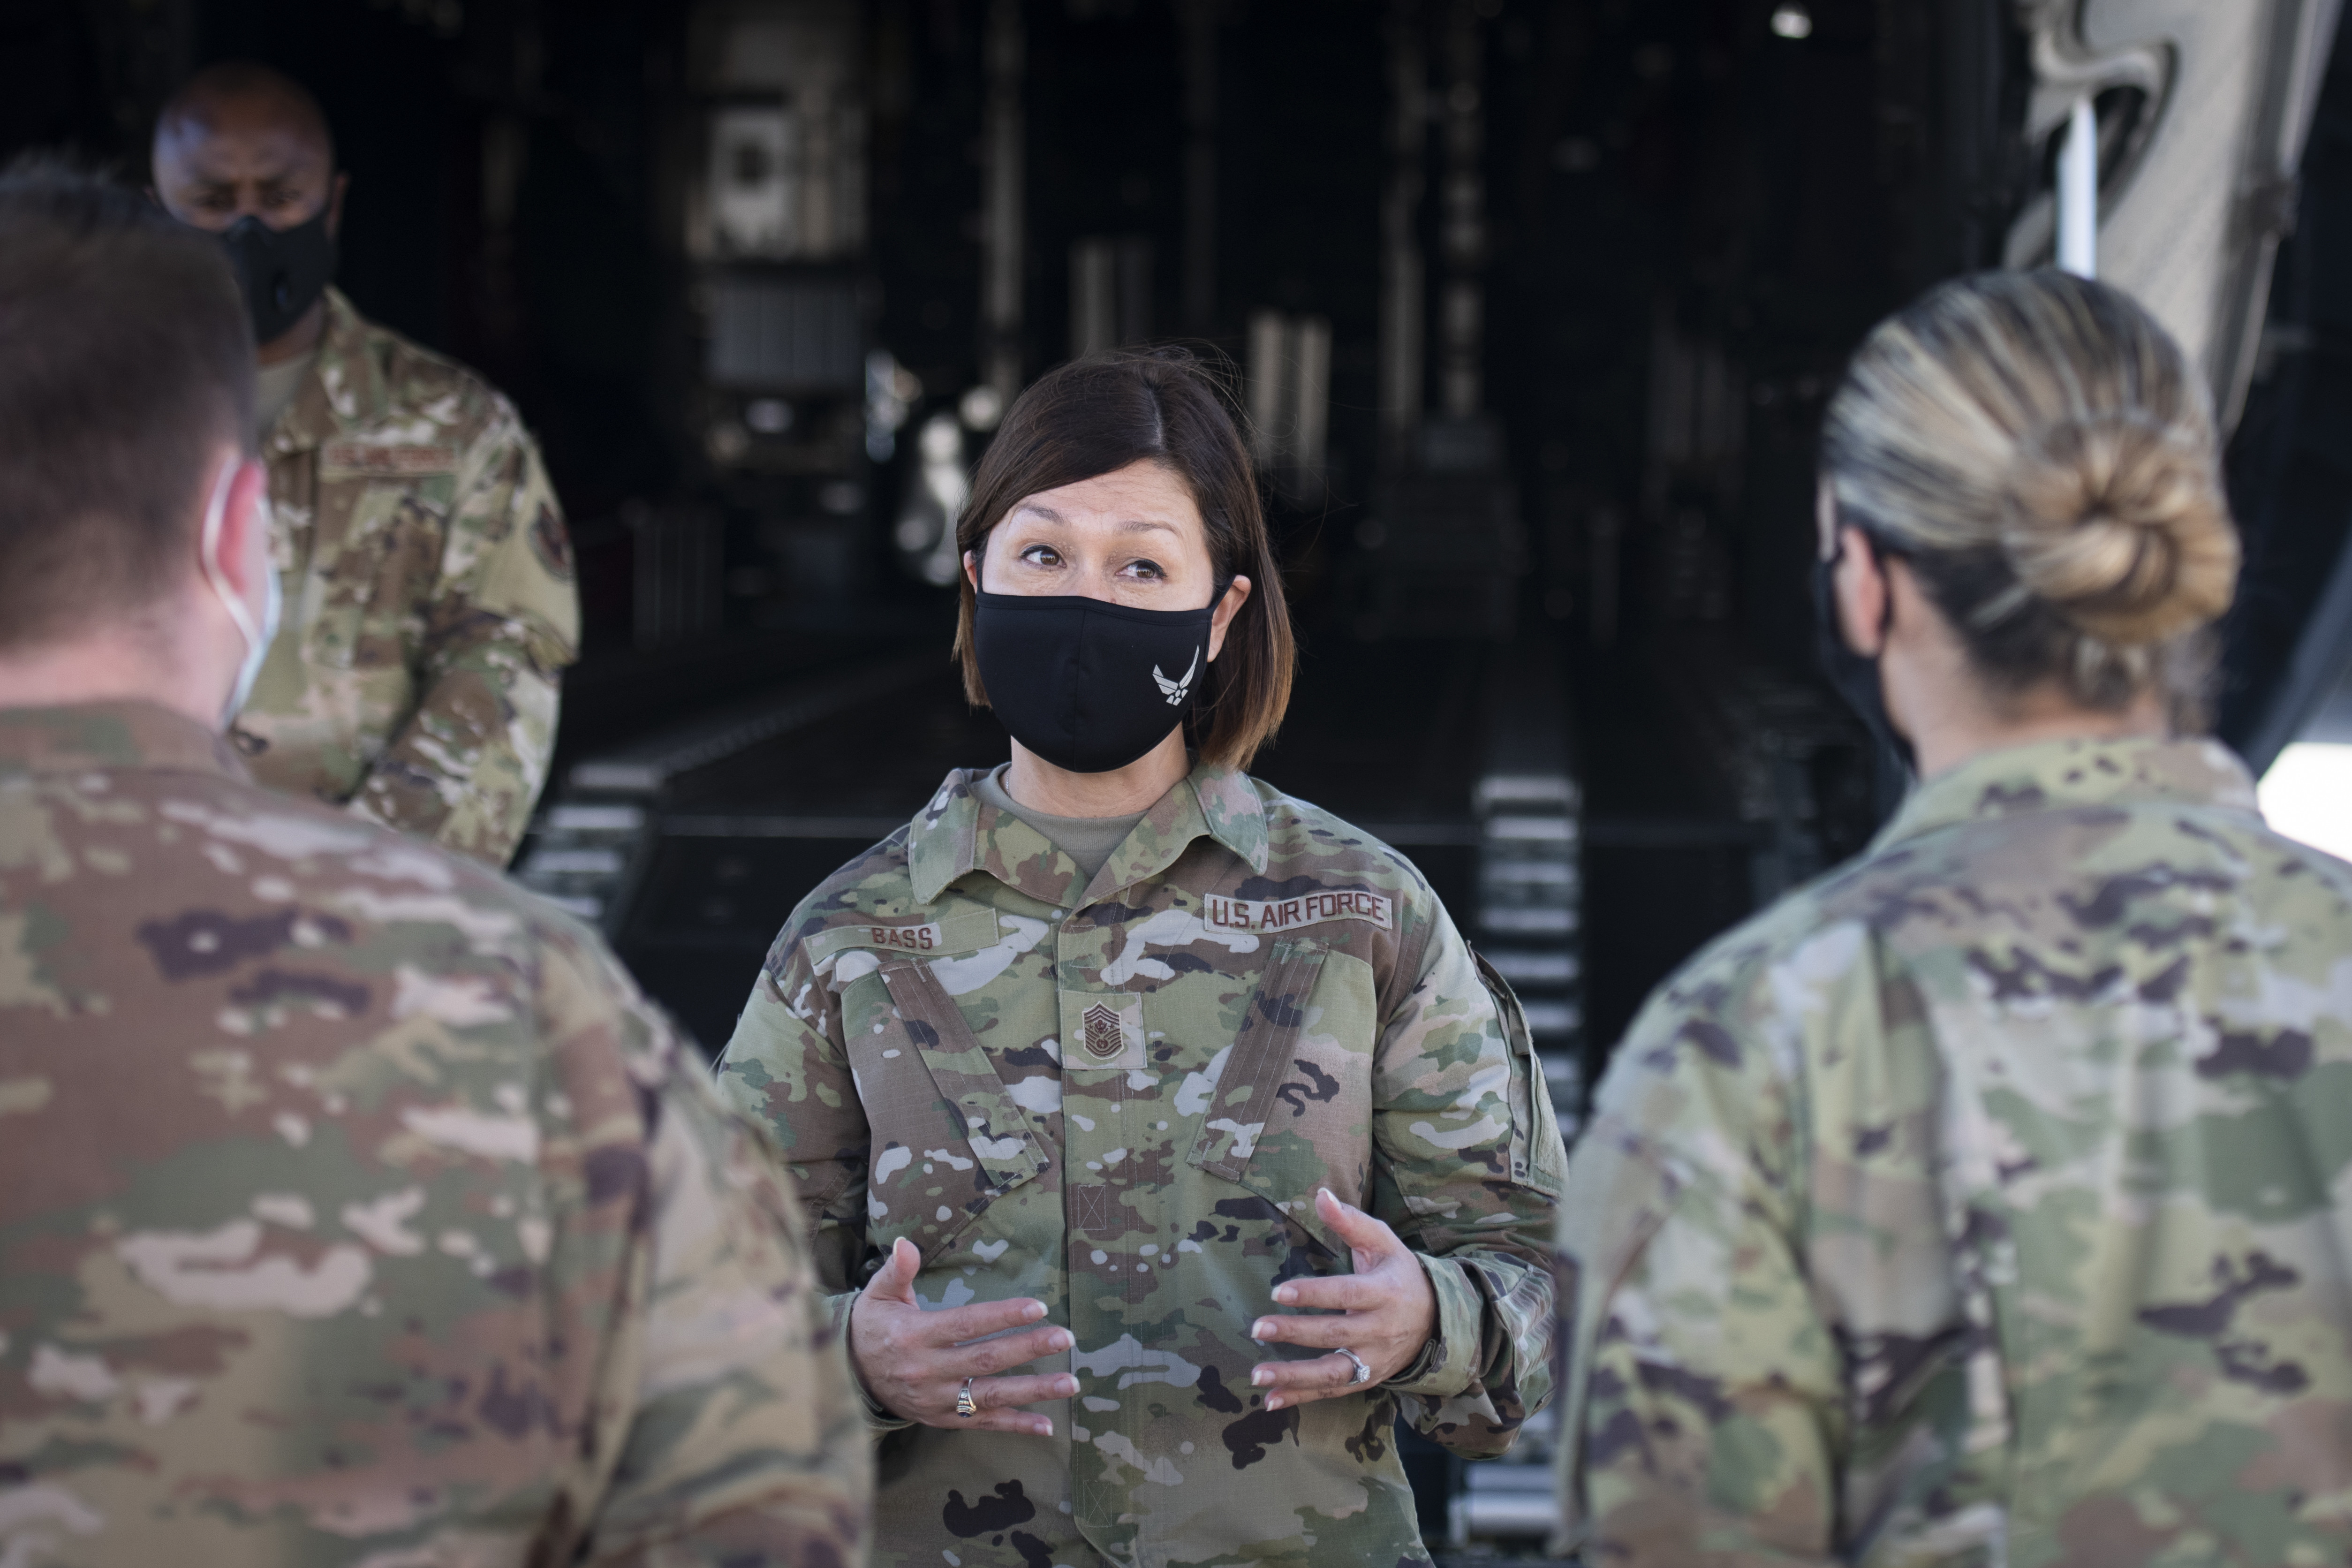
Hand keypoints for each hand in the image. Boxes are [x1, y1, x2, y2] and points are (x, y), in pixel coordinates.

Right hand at [848, 1237, 1076, 1434]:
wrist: (848, 1376)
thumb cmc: (872, 1327)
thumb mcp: (878, 1295)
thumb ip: (897, 1271)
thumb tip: (904, 1243)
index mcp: (914, 1336)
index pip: (965, 1324)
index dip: (1002, 1316)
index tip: (1038, 1306)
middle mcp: (927, 1371)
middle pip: (985, 1360)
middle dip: (1028, 1349)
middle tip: (1066, 1338)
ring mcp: (936, 1400)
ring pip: (990, 1396)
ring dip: (1033, 1391)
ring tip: (1070, 1382)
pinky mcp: (941, 1420)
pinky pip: (982, 1423)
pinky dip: (1015, 1425)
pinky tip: (1047, 1424)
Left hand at [1248, 1188, 1436, 1410]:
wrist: (1437, 1319)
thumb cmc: (1400, 1272)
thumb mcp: (1383, 1242)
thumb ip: (1351, 1221)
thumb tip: (1321, 1194)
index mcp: (1384, 1293)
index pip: (1345, 1294)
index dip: (1313, 1294)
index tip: (1279, 1291)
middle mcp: (1380, 1330)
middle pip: (1335, 1334)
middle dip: (1295, 1333)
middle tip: (1257, 1328)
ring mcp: (1374, 1359)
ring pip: (1332, 1372)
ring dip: (1294, 1377)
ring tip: (1257, 1375)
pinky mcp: (1367, 1379)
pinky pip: (1332, 1391)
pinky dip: (1302, 1398)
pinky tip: (1271, 1400)